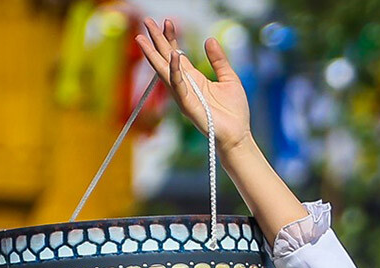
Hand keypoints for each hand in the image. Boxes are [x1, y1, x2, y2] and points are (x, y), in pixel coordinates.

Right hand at [135, 18, 252, 151]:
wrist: (238, 135)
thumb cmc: (234, 111)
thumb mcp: (229, 78)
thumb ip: (218, 60)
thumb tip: (209, 39)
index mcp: (193, 78)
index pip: (176, 54)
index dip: (171, 38)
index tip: (167, 21)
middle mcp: (184, 85)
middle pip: (165, 58)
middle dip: (156, 40)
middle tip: (146, 21)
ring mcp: (183, 95)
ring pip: (164, 71)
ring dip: (153, 54)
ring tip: (141, 38)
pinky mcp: (187, 105)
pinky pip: (178, 85)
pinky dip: (174, 70)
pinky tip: (172, 55)